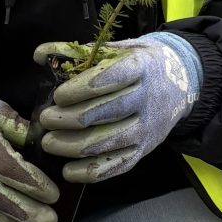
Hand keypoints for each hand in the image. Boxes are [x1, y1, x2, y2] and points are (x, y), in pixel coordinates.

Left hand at [34, 32, 202, 183]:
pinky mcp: (144, 149)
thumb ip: (78, 52)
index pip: (110, 79)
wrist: (181, 82)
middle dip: (70, 119)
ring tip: (49, 142)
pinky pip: (117, 166)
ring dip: (73, 146)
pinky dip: (90, 172)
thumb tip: (40, 55)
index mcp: (140, 67)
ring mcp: (147, 127)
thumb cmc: (139, 64)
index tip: (58, 95)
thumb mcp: (117, 49)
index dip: (81, 89)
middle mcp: (146, 99)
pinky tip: (67, 170)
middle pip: (106, 113)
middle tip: (46, 119)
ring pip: (108, 142)